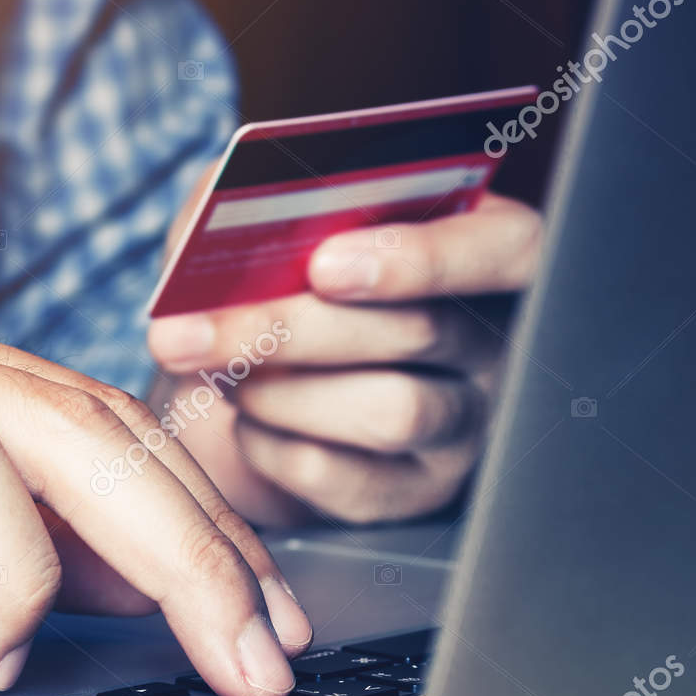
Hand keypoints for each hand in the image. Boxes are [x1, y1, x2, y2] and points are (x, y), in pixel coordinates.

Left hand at [147, 184, 541, 525]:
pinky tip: (248, 418)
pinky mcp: (413, 491)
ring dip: (281, 391)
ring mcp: (462, 426)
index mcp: (482, 251)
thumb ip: (263, 204)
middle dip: (289, 329)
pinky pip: (344, 477)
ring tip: (224, 372)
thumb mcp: (281, 224)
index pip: (506, 250)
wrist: (270, 374)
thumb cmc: (288, 279)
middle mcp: (490, 343)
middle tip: (189, 331)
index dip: (424, 257)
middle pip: (418, 333)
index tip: (325, 263)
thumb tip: (217, 222)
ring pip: (389, 412)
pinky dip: (270, 445)